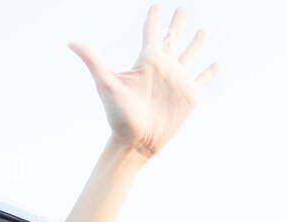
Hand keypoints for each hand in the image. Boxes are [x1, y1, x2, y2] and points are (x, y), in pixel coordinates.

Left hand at [70, 5, 217, 158]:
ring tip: (202, 30)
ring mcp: (177, 80)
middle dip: (177, 22)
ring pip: (190, 54)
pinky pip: (202, 79)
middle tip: (182, 7)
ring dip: (196, 42)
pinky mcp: (189, 95)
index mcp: (146, 60)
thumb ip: (93, 61)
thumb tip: (71, 42)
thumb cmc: (118, 116)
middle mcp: (163, 66)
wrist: (135, 142)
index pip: (150, 31)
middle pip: (172, 37)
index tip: (156, 4)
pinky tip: (215, 63)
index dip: (153, 16)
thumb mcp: (106, 85)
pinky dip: (210, 71)